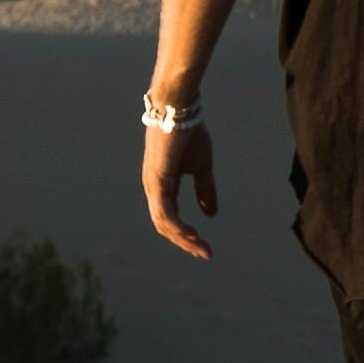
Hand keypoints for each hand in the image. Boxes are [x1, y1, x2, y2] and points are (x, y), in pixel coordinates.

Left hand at [143, 111, 218, 261]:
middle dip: (185, 242)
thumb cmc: (189, 132)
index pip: (171, 217)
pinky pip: (164, 211)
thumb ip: (204, 190)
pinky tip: (190, 234)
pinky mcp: (157, 180)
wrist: (180, 109)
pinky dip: (176, 226)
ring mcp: (153, 184)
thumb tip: (210, 215)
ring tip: (201, 248)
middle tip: (205, 253)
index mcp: (163, 185)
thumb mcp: (202, 167)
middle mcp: (153, 188)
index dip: (186, 235)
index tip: (204, 247)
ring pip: (164, 222)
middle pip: (165, 225)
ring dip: (182, 238)